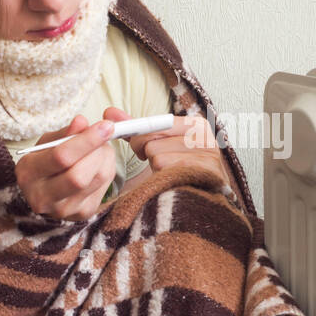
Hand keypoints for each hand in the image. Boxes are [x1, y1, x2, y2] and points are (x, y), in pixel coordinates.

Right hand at [13, 114, 116, 220]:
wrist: (45, 190)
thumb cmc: (46, 161)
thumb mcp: (49, 142)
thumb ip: (65, 132)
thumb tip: (82, 121)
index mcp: (28, 173)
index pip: (61, 157)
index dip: (86, 140)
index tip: (106, 125)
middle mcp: (42, 197)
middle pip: (79, 176)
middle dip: (98, 151)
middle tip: (106, 134)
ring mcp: (63, 210)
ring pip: (96, 179)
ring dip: (106, 157)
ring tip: (100, 147)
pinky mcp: (82, 213)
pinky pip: (104, 186)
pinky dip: (108, 168)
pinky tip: (99, 162)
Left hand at [109, 109, 229, 187]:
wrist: (204, 204)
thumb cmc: (179, 169)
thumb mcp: (161, 144)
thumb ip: (137, 128)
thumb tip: (109, 112)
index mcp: (197, 125)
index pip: (153, 124)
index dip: (140, 140)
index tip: (142, 151)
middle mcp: (205, 138)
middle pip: (152, 141)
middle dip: (148, 155)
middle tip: (157, 165)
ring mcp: (206, 158)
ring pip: (157, 159)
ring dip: (157, 172)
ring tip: (170, 176)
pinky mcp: (202, 177)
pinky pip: (166, 174)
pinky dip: (162, 182)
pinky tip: (173, 184)